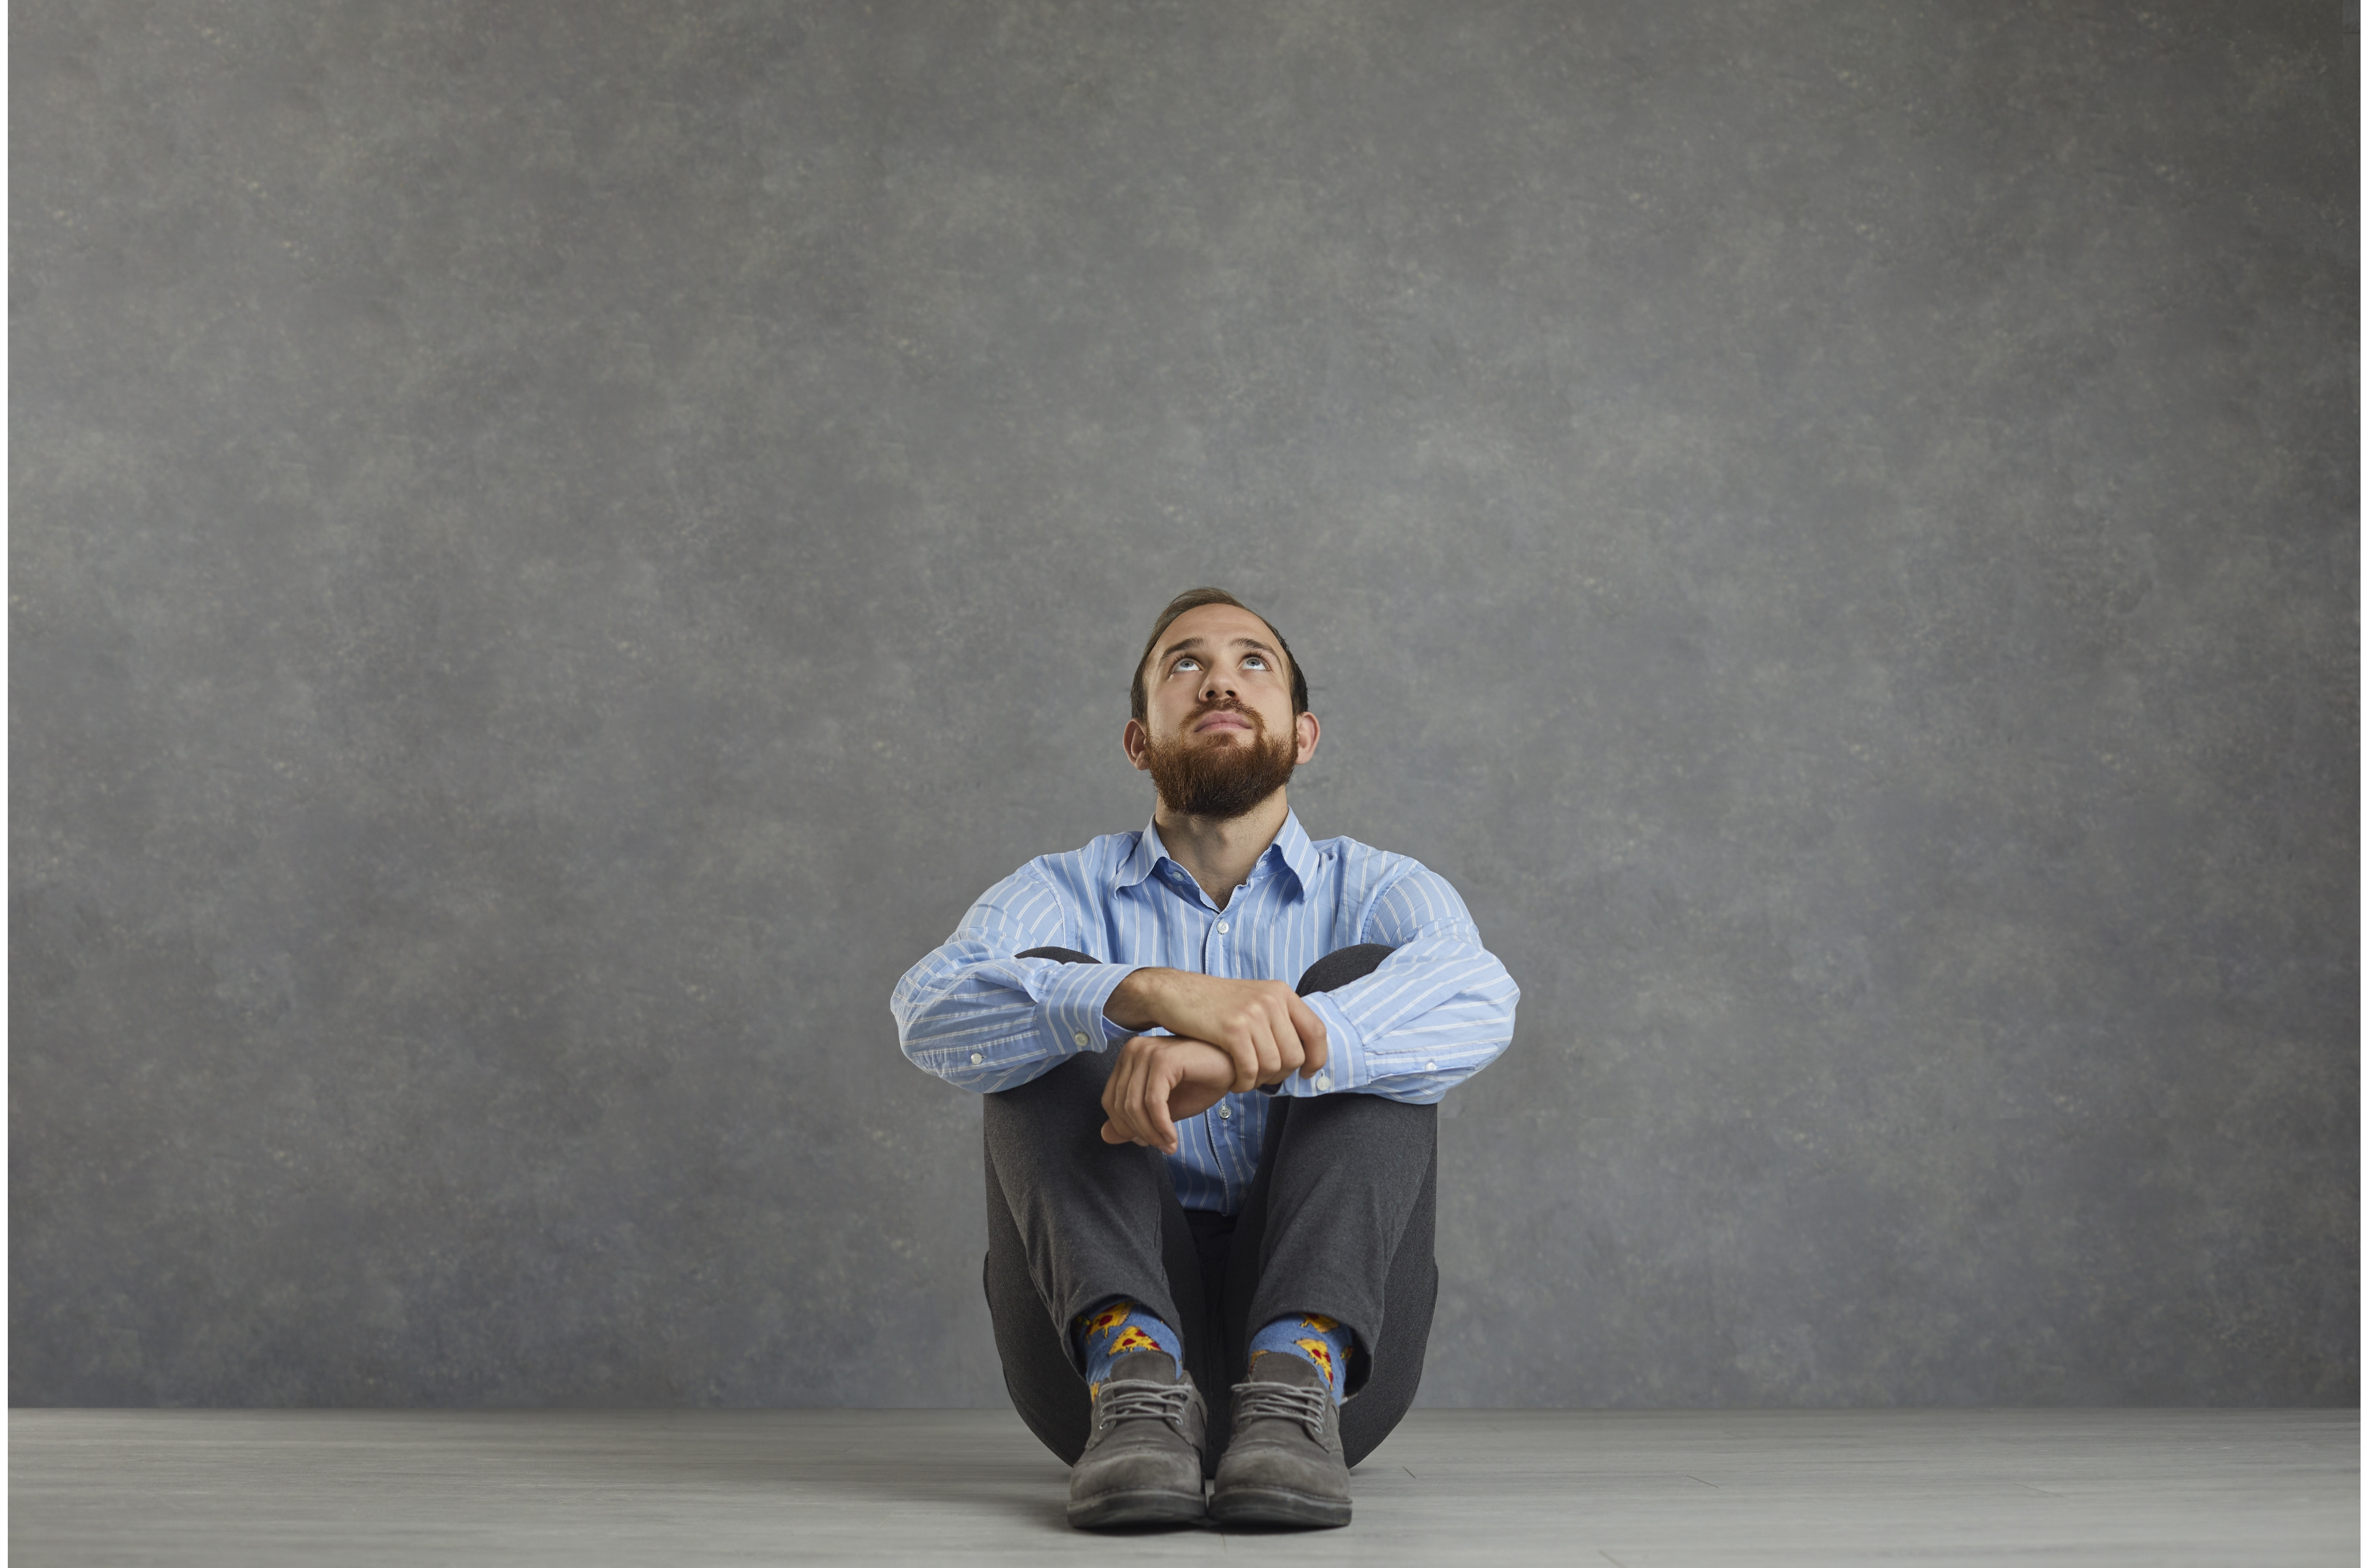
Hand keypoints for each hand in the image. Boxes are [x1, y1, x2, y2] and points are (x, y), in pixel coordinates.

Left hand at [1100, 1035, 1238, 1153]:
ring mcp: (1148, 1052)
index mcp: (1129, 1058)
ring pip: (1134, 1106)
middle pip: (1119, 1105)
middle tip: (1161, 1147)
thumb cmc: (1202, 1082)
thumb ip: (1134, 1120)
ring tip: (1169, 1145)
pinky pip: (1153, 1103)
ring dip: (1151, 1134)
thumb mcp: (1163, 1108)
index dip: (1124, 1128)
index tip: (1145, 1142)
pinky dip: (1161, 1126)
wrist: (1235, 1068)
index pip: (1110, 1100)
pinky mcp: (1165, 1060)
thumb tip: (1104, 1136)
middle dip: (1138, 1133)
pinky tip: (1172, 1138)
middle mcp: (1133, 1050)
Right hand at [1104, 970, 1329, 1093]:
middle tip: (1261, 1077)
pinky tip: (1232, 1080)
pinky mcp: (1232, 1029)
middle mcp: (1271, 1000)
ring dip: (1259, 1081)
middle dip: (1280, 1075)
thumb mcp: (1251, 999)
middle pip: (1295, 1056)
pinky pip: (1250, 1070)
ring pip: (1273, 1066)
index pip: (1317, 1031)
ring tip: (1243, 1077)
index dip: (1316, 1059)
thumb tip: (1302, 1054)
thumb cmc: (1212, 1003)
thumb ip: (1277, 1019)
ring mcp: (1252, 1013)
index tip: (1306, 1074)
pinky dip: (1243, 1083)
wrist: (1173, 993)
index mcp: (1280, 992)